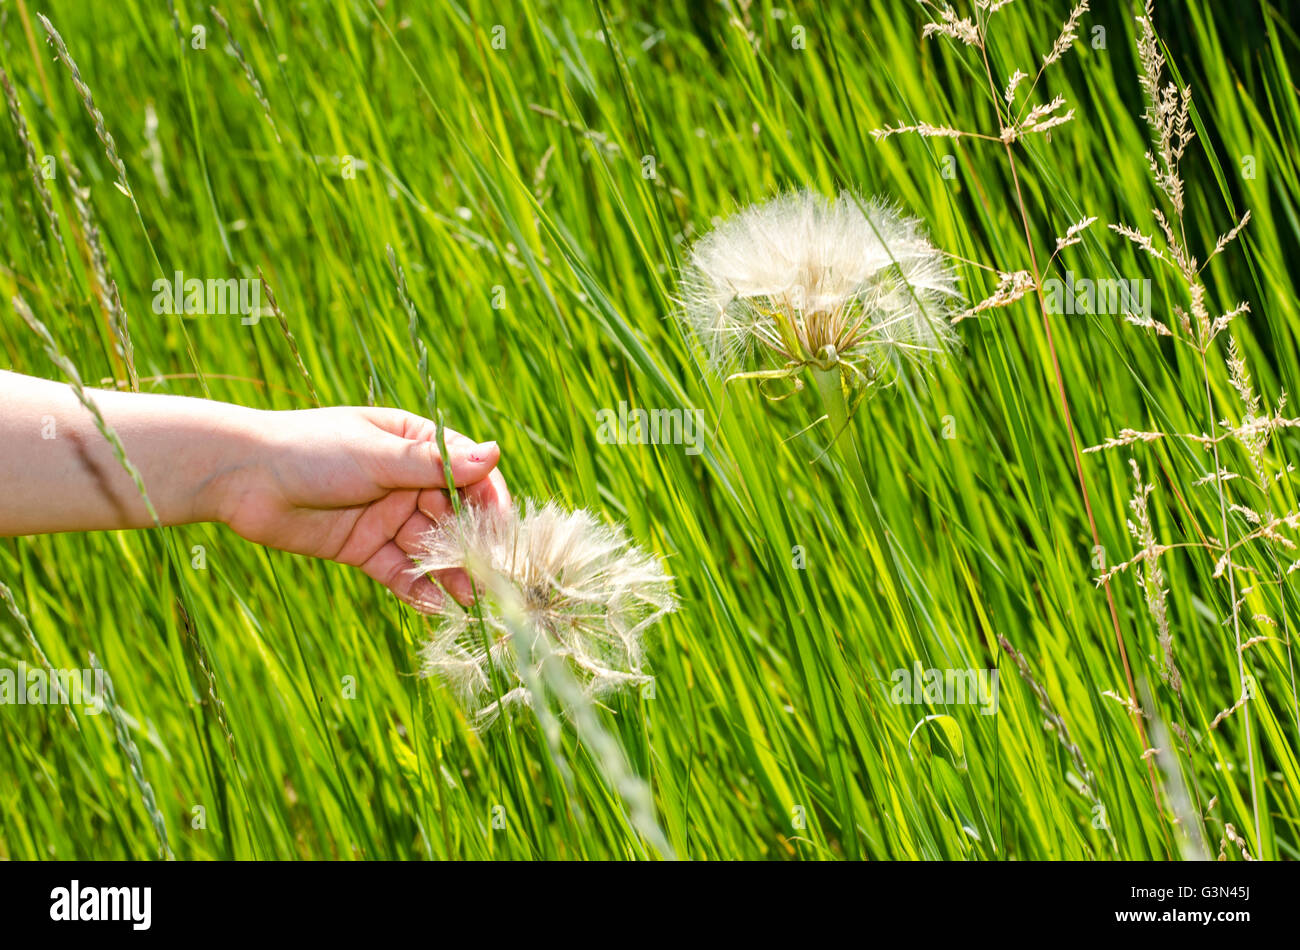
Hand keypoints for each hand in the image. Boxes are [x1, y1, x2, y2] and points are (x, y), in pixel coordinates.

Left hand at [215, 406, 508, 610]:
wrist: (241, 478)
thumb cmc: (310, 449)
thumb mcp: (376, 455)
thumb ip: (434, 464)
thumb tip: (495, 453)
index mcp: (414, 445)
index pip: (467, 473)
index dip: (489, 500)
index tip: (504, 528)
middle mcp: (405, 481)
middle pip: (453, 516)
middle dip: (473, 546)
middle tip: (493, 576)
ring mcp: (385, 516)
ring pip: (429, 548)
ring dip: (451, 572)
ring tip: (470, 599)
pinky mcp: (363, 549)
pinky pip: (399, 572)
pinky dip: (418, 589)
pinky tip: (435, 606)